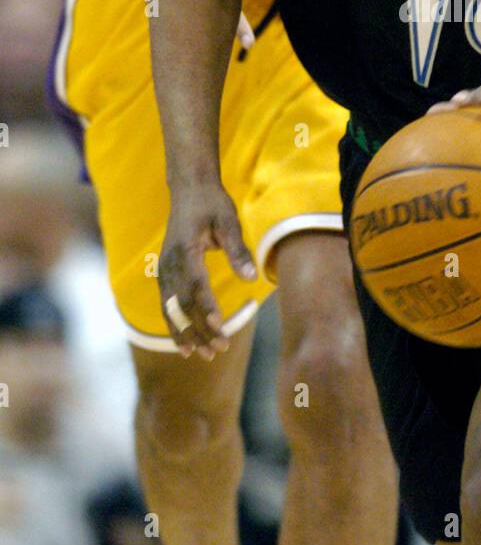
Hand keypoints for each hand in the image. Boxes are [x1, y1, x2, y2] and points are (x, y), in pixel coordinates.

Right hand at [158, 183, 256, 358]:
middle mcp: (170, 263)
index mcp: (185, 250)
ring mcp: (163, 269)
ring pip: (171, 309)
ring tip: (200, 355)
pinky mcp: (164, 273)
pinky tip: (184, 343)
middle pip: (182, 304)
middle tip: (218, 350)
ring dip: (185, 333)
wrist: (189, 189)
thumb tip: (251, 278)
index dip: (207, 310)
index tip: (221, 330)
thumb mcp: (229, 221)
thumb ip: (238, 250)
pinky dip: (174, 325)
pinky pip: (166, 305)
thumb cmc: (212, 204)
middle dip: (199, 330)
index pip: (196, 286)